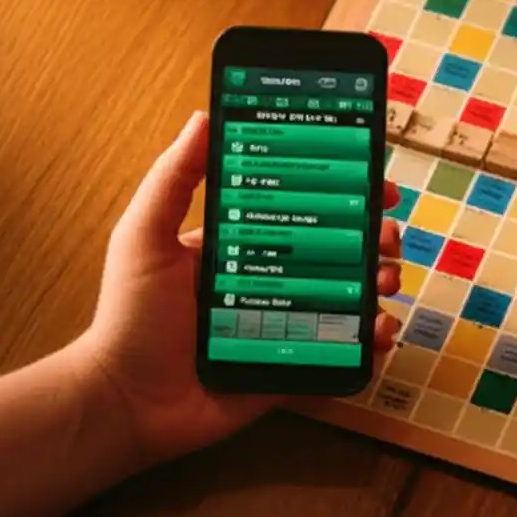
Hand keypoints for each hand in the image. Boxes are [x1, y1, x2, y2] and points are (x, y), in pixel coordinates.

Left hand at [78, 112, 401, 465]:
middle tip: (389, 236)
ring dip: (380, 284)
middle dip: (374, 239)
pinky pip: (344, 353)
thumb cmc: (130, 315)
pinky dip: (372, 343)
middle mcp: (272, 280)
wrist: (127, 401)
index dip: (344, 193)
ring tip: (386, 281)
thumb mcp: (145, 237)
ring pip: (351, 299)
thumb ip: (173, 179)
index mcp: (243, 244)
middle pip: (339, 251)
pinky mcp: (294, 368)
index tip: (375, 183)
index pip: (304, 208)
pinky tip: (381, 332)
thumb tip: (203, 115)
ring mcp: (287, 326)